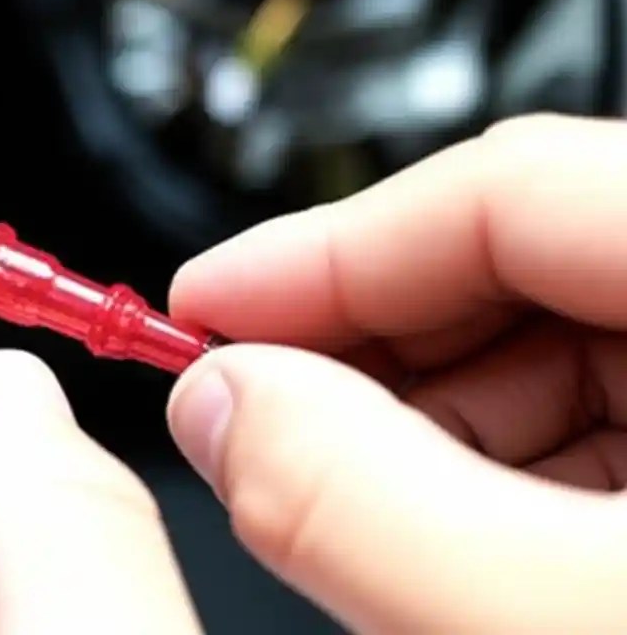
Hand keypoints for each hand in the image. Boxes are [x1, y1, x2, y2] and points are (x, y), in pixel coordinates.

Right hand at [167, 115, 626, 632]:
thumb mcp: (548, 616)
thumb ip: (354, 498)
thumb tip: (223, 408)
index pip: (508, 184)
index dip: (322, 247)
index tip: (201, 307)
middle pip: (530, 258)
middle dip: (365, 343)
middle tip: (251, 409)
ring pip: (575, 344)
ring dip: (434, 418)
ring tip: (345, 490)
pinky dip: (520, 471)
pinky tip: (457, 528)